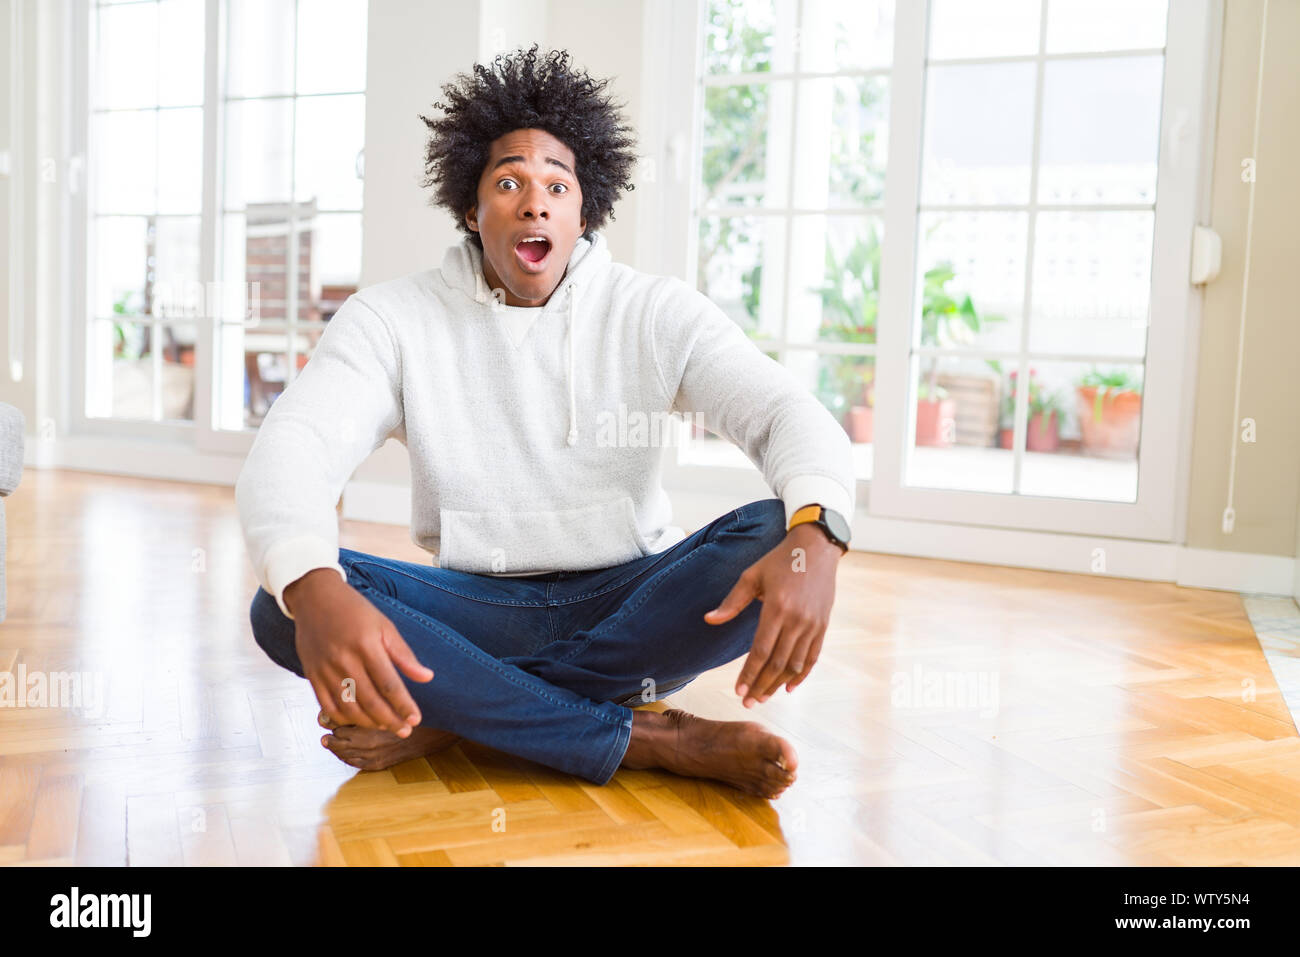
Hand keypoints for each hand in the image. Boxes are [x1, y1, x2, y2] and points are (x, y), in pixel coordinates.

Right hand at [286, 570, 433, 736]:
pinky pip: (327, 705)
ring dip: (369, 722)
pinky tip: (359, 721)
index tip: (416, 719)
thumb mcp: (384, 625)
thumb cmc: (354, 610)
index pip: (389, 684)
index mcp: (366, 645)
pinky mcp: (311, 675)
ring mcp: (325, 669)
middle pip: (370, 700)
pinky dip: (343, 718)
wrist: (315, 597)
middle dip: (390, 720)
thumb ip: (404, 654)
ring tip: (385, 727)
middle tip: (405, 730)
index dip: (403, 705)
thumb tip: (427, 678)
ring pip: (348, 707)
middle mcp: (344, 659)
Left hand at [703, 523, 841, 706]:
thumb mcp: (751, 576)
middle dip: (760, 686)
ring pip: (794, 664)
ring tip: (763, 697)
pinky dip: (801, 675)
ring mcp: (813, 624)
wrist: (816, 548)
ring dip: (778, 684)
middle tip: (748, 702)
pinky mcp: (823, 626)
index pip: (760, 650)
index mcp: (777, 607)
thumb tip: (709, 620)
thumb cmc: (779, 560)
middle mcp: (797, 619)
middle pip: (777, 663)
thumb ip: (731, 602)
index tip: (738, 691)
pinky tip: (789, 687)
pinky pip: (812, 657)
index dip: (748, 674)